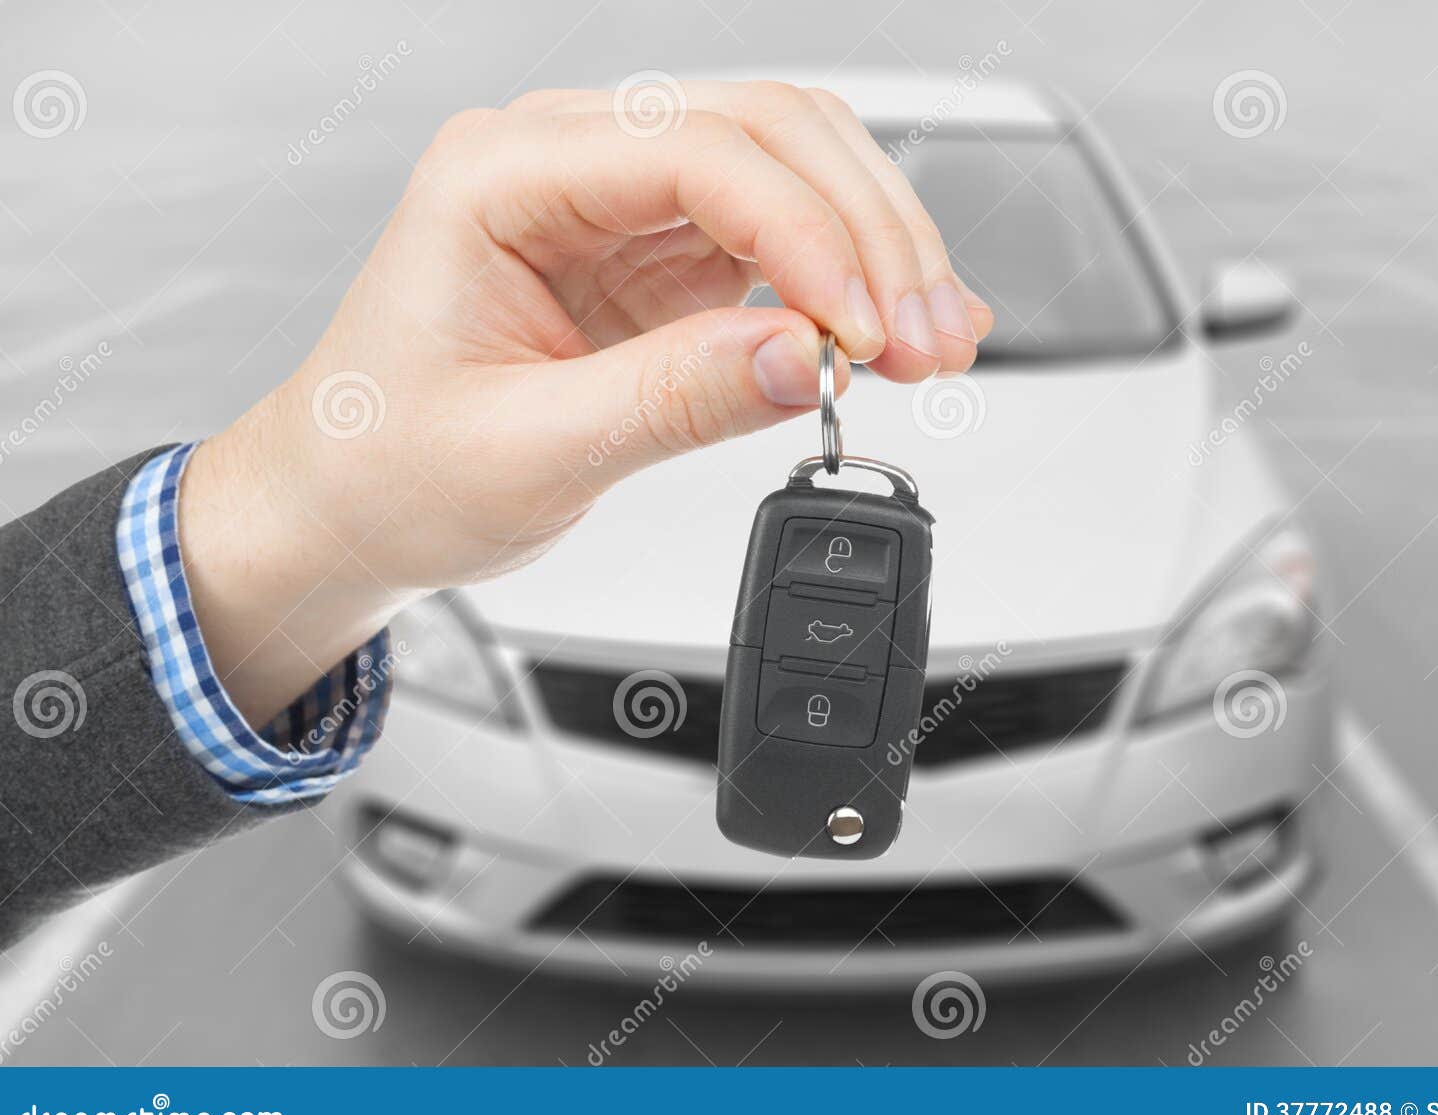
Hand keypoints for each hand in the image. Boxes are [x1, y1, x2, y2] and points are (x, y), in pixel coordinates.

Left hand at [179, 82, 992, 723]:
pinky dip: (849, 281)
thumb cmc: (390, 466)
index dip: (804, 235)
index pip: (693, 152)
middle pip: (767, 131)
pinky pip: (781, 237)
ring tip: (932, 342)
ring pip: (793, 169)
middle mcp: (566, 163)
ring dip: (876, 248)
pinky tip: (896, 331)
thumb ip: (670, 398)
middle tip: (924, 340)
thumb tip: (803, 358)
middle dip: (867, 232)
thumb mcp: (528, 452)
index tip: (861, 332)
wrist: (349, 504)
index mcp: (500, 174)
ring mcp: (621, 205)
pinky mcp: (660, 257)